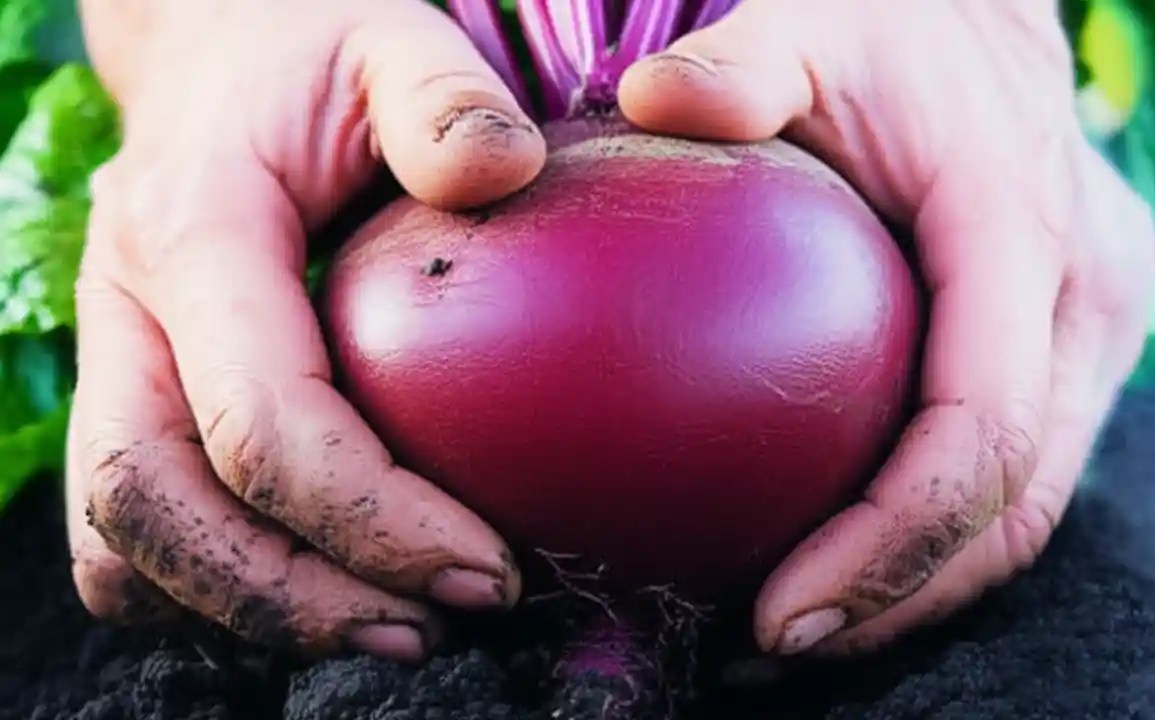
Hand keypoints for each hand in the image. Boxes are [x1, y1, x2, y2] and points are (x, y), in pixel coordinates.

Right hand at [66, 0, 544, 660]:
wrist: (226, 43)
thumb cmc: (322, 47)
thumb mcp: (394, 41)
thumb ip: (444, 100)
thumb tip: (505, 173)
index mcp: (193, 230)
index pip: (257, 419)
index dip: (369, 519)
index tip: (490, 568)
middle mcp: (127, 306)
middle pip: (159, 505)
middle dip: (298, 597)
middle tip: (439, 627)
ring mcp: (115, 354)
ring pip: (125, 538)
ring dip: (250, 611)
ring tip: (395, 631)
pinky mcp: (132, 388)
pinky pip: (130, 530)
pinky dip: (211, 590)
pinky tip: (324, 592)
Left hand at [618, 0, 1154, 653]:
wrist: (977, 21)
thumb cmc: (889, 29)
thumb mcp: (812, 28)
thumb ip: (739, 70)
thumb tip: (645, 103)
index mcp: (1023, 235)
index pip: (978, 432)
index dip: (890, 545)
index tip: (783, 609)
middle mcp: (1084, 300)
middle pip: (1017, 504)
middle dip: (903, 597)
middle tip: (774, 640)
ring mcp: (1091, 332)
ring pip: (1027, 506)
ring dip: (923, 587)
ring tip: (804, 625)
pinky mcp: (1070, 350)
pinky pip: (1013, 469)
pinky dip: (935, 534)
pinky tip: (843, 558)